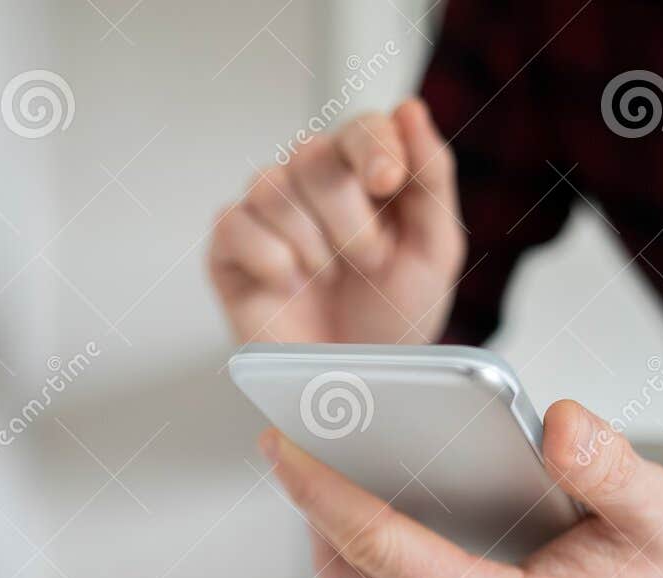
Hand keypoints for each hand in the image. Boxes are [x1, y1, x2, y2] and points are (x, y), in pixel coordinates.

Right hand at [208, 98, 463, 344]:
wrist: (354, 383)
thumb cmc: (393, 317)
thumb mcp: (434, 250)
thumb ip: (432, 176)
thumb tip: (411, 108)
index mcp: (364, 173)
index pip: (361, 126)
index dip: (373, 146)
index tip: (387, 182)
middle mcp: (311, 182)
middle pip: (312, 153)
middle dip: (348, 217)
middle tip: (368, 263)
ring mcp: (266, 212)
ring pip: (271, 185)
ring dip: (311, 243)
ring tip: (328, 280)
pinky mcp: (228, 246)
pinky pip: (234, 223)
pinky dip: (270, 259)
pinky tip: (288, 285)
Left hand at [261, 400, 662, 577]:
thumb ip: (608, 467)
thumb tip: (555, 421)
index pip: (386, 549)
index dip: (326, 494)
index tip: (284, 446)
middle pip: (352, 572)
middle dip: (309, 505)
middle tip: (283, 437)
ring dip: (328, 527)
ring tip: (312, 455)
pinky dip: (359, 543)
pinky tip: (364, 487)